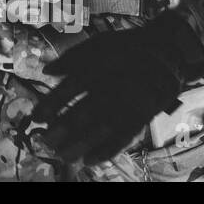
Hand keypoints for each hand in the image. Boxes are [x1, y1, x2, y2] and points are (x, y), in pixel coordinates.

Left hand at [30, 10, 203, 164]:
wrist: (168, 52)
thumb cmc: (126, 47)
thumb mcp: (99, 43)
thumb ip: (72, 57)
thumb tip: (47, 71)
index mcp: (101, 66)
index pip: (71, 88)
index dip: (52, 104)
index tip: (35, 118)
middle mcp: (115, 85)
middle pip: (85, 112)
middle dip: (63, 129)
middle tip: (45, 141)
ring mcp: (131, 103)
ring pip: (103, 129)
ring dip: (81, 144)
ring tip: (62, 156)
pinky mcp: (144, 116)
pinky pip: (125, 137)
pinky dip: (108, 151)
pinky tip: (90, 160)